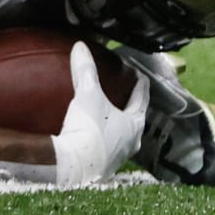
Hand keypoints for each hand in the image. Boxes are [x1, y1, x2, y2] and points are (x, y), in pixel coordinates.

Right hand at [51, 42, 149, 186]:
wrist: (72, 167)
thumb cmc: (89, 130)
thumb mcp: (88, 94)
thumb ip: (86, 70)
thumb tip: (81, 46)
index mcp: (135, 124)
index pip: (142, 99)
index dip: (140, 84)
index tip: (138, 74)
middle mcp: (131, 143)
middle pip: (134, 119)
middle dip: (129, 106)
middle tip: (123, 93)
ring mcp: (117, 158)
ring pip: (121, 136)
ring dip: (116, 124)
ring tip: (106, 113)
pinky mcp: (101, 168)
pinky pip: (106, 148)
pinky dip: (102, 138)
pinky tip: (91, 134)